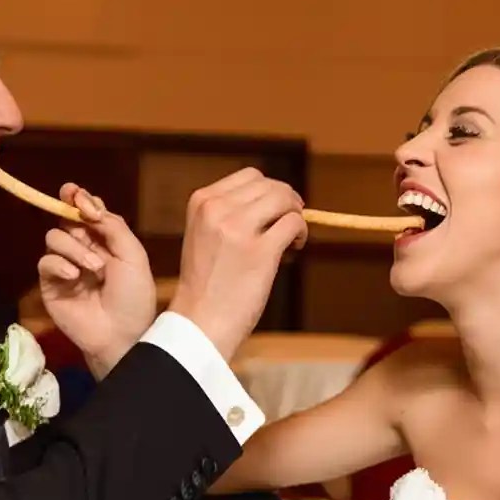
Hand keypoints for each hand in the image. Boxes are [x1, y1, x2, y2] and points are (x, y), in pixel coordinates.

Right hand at [37, 184, 154, 378]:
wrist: (122, 335)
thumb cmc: (134, 296)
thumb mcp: (133, 255)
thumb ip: (113, 226)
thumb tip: (89, 205)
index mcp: (106, 242)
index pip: (87, 212)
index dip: (79, 198)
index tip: (74, 192)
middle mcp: (83, 250)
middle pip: (66, 219)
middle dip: (71, 214)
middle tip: (81, 217)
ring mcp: (65, 267)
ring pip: (54, 237)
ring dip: (74, 247)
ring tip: (94, 267)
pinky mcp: (50, 285)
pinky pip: (45, 262)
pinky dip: (59, 264)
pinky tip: (74, 276)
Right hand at [168, 168, 307, 360]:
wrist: (199, 322)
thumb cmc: (205, 285)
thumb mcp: (204, 235)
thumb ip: (229, 213)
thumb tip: (275, 199)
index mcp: (202, 202)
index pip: (249, 177)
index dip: (270, 190)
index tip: (277, 207)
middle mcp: (218, 209)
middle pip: (270, 185)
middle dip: (286, 200)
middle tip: (291, 220)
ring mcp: (238, 229)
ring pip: (284, 199)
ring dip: (295, 214)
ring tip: (293, 236)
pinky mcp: (260, 252)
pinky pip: (293, 224)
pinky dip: (300, 232)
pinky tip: (294, 247)